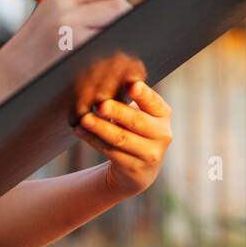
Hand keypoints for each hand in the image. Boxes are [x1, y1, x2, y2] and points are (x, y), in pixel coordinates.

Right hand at [0, 0, 131, 85]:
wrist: (2, 84)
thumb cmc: (31, 57)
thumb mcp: (49, 21)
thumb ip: (81, 12)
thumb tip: (127, 12)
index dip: (117, 4)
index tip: (116, 22)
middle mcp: (65, 12)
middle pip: (120, 8)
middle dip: (127, 25)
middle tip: (124, 44)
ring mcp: (71, 36)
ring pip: (121, 32)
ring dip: (128, 45)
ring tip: (122, 60)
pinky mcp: (76, 60)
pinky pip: (114, 55)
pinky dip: (120, 63)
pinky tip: (115, 74)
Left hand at [74, 80, 172, 196]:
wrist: (140, 168)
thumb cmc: (137, 130)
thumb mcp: (142, 112)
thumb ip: (133, 98)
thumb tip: (114, 78)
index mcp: (163, 114)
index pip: (153, 102)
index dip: (144, 95)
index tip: (133, 85)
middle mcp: (162, 134)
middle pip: (136, 121)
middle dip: (118, 112)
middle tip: (102, 104)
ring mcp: (150, 154)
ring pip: (121, 138)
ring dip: (101, 128)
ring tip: (85, 119)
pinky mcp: (134, 168)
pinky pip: (110, 152)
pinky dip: (94, 140)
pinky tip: (81, 131)